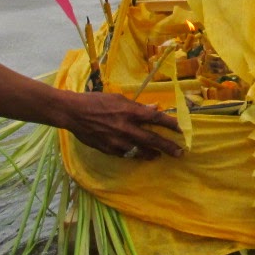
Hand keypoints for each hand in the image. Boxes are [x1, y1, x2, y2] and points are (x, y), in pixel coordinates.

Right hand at [59, 91, 183, 159]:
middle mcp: (126, 128)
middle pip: (152, 139)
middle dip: (168, 147)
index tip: (181, 129)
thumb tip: (154, 108)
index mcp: (129, 112)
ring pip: (141, 151)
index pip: (155, 118)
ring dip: (152, 154)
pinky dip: (134, 154)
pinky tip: (138, 154)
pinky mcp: (109, 150)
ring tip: (159, 155)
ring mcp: (117, 141)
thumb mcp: (118, 98)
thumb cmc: (95, 101)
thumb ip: (137, 106)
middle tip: (180, 153)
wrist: (73, 113)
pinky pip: (126, 154)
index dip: (170, 124)